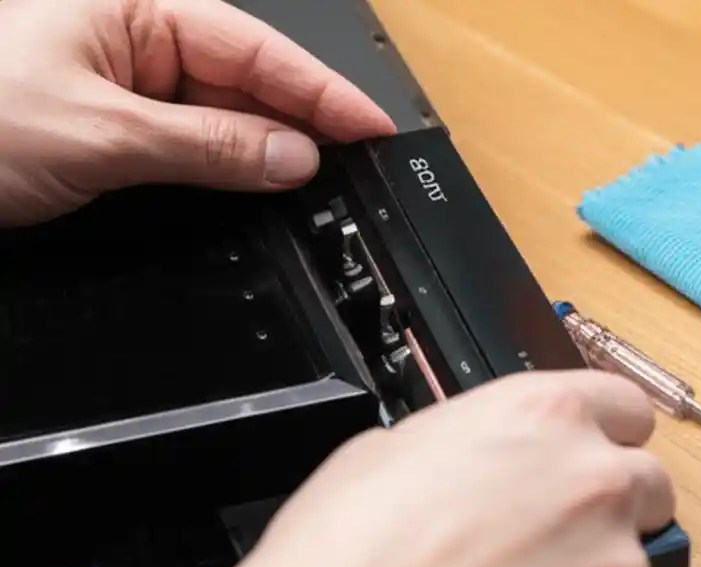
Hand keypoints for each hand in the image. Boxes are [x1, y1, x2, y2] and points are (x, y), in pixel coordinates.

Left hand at [0, 0, 395, 226]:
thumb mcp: (102, 135)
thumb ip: (211, 145)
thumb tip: (293, 155)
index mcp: (130, 6)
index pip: (253, 47)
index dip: (321, 90)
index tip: (374, 127)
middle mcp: (128, 37)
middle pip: (242, 79)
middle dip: (300, 124)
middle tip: (357, 170)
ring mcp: (116, 84)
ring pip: (216, 117)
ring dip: (262, 152)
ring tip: (316, 188)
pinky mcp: (104, 128)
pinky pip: (183, 145)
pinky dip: (221, 170)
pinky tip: (255, 189)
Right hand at [99, 370, 676, 566]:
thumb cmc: (344, 560)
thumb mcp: (395, 449)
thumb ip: (473, 442)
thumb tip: (484, 458)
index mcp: (546, 416)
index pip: (627, 409)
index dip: (605, 437)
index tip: (592, 456)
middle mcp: (597, 483)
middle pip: (646, 484)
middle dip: (607, 510)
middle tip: (546, 542)